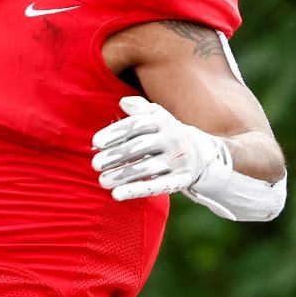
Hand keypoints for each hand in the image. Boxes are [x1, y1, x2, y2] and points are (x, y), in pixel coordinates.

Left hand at [91, 97, 228, 202]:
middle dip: (116, 156)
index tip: (96, 142)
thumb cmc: (166, 133)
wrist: (200, 153)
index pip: (137, 125)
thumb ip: (139, 109)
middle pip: (140, 147)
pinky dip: (136, 191)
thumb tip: (123, 102)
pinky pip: (156, 186)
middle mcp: (172, 139)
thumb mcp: (157, 117)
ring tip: (102, 181)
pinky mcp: (180, 180)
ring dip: (122, 175)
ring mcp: (177, 160)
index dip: (116, 133)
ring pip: (146, 168)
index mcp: (163, 121)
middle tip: (95, 164)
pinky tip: (117, 194)